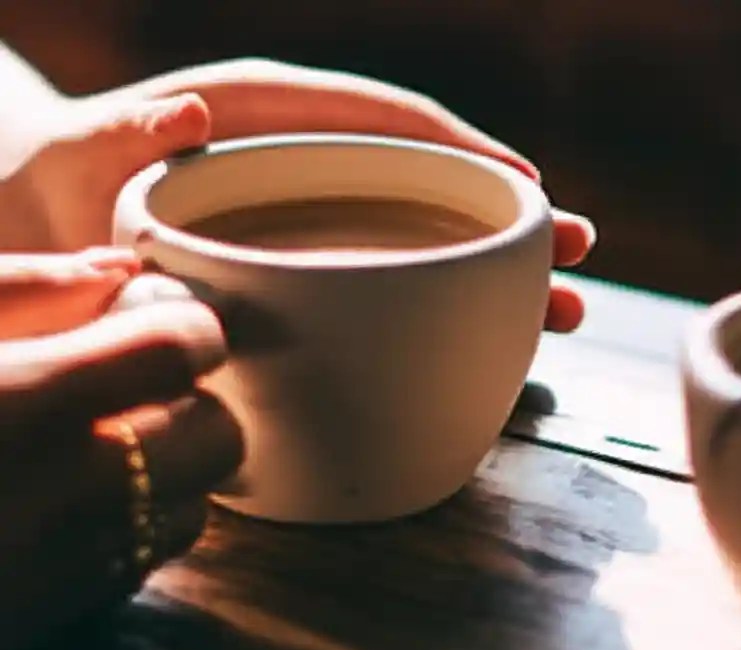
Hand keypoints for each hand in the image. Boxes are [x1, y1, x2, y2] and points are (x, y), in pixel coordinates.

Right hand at [0, 249, 240, 649]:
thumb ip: (15, 290)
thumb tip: (117, 271)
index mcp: (28, 398)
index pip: (187, 344)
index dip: (185, 322)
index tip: (157, 318)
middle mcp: (67, 490)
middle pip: (217, 432)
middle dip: (191, 399)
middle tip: (132, 383)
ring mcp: (66, 566)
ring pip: (194, 505)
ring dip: (170, 469)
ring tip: (100, 445)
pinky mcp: (52, 619)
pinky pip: (144, 565)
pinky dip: (134, 525)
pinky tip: (72, 503)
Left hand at [14, 58, 595, 331]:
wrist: (39, 221)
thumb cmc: (59, 183)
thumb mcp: (83, 155)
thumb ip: (128, 135)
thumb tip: (191, 112)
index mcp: (270, 112)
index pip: (383, 118)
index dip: (461, 148)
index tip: (526, 182)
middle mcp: (313, 157)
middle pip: (432, 180)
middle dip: (510, 217)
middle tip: (581, 247)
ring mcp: (321, 213)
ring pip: (429, 235)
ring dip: (499, 271)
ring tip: (569, 308)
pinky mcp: (317, 262)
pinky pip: (398, 276)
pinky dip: (450, 304)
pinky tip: (496, 340)